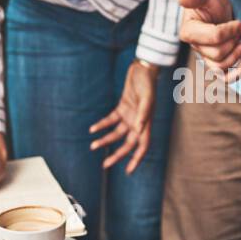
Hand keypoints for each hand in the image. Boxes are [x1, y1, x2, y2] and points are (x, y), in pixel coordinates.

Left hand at [89, 60, 159, 174]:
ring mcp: (130, 115)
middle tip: (105, 165)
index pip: (142, 145)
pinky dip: (102, 125)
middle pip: (127, 144)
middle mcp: (138, 122)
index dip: (136, 159)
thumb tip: (138, 129)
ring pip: (116, 133)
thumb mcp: (147, 97)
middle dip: (116, 155)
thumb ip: (144, 113)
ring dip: (105, 140)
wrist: (143, 68)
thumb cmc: (148, 82)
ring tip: (93, 146)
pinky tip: (92, 129)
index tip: (128, 171)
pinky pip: (111, 120)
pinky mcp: (122, 108)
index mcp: (146, 122)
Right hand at [178, 0, 240, 79]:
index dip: (231, 31)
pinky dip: (238, 73)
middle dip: (235, 41)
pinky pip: (224, 77)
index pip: (214, 37)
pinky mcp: (216, 63)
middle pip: (218, 54)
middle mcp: (195, 47)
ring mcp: (205, 57)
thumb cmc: (209, 2)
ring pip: (221, 67)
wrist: (217, 10)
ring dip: (238, 55)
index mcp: (189, 31)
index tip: (240, 22)